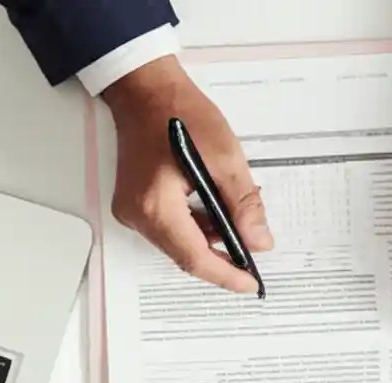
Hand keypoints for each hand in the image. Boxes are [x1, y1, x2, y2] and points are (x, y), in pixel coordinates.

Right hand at [103, 56, 273, 292]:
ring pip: (178, 243)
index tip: (250, 283)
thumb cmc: (179, 113)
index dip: (226, 274)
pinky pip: (168, 228)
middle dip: (221, 256)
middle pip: (184, 254)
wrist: (144, 90)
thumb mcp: (225, 157)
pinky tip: (214, 207)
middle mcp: (137, 215)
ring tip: (237, 217)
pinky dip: (195, 225)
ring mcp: (132, 212)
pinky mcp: (135, 205)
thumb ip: (244, 204)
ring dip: (209, 238)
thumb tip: (259, 240)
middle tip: (253, 252)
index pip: (194, 257)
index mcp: (156, 205)